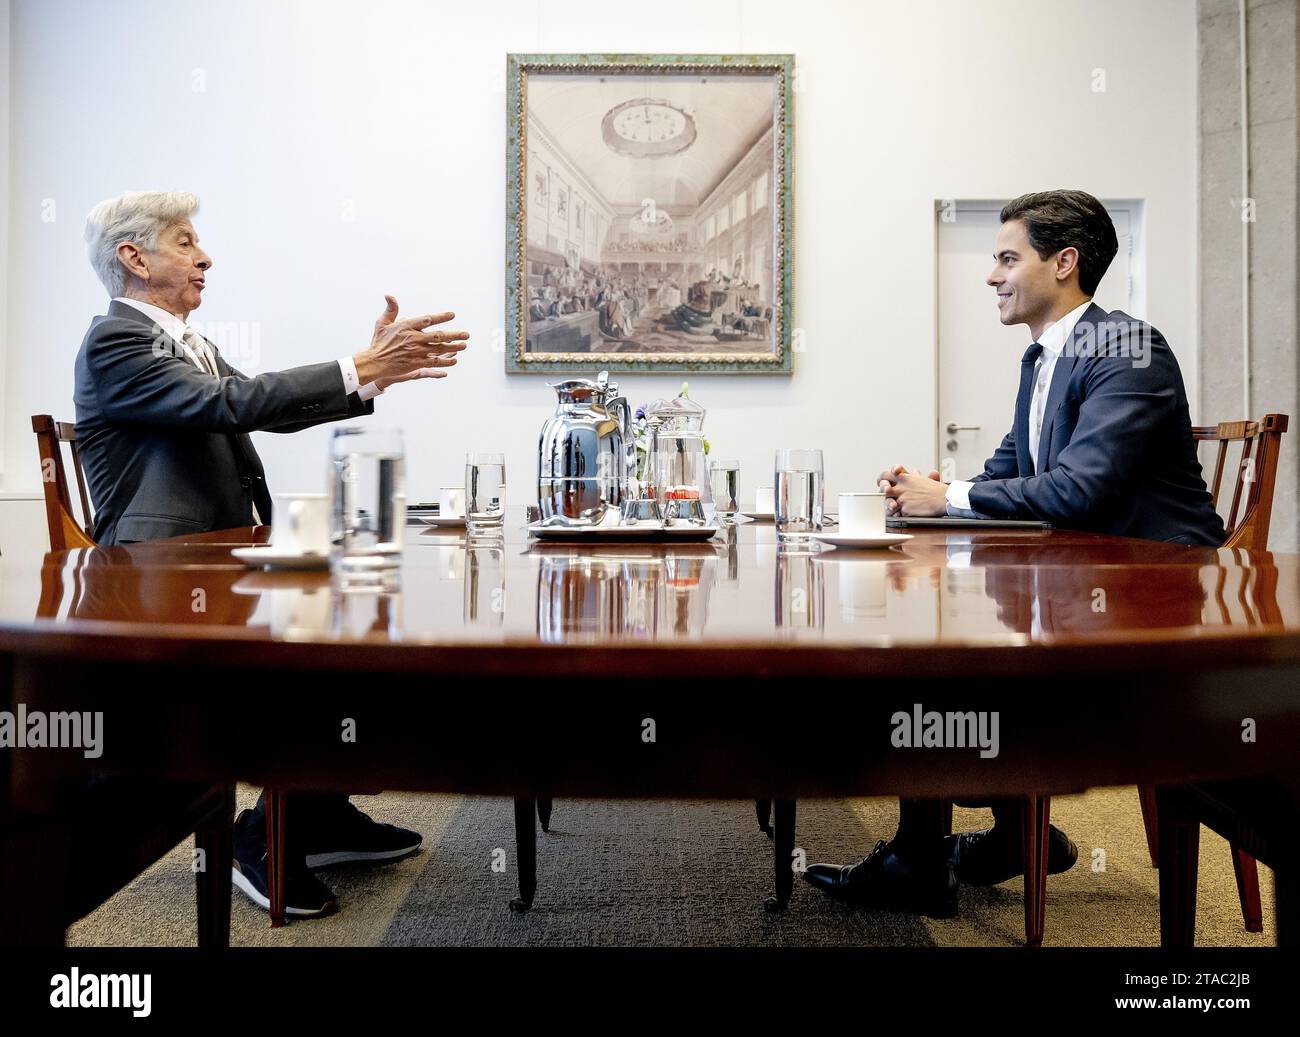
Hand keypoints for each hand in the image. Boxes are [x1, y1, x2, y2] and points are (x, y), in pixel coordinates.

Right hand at [353, 295, 469, 385]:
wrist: (374, 362)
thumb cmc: (379, 341)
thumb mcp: (382, 323)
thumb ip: (391, 309)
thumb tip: (389, 295)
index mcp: (406, 326)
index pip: (427, 319)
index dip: (440, 317)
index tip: (452, 314)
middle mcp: (413, 338)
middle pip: (438, 335)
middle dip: (454, 335)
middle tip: (466, 334)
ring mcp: (416, 351)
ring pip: (439, 348)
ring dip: (453, 347)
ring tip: (464, 345)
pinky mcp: (416, 363)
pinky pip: (434, 361)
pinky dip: (445, 361)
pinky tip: (454, 360)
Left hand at [877, 463, 947, 516]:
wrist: (944, 499)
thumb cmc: (937, 490)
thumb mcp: (923, 479)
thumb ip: (915, 477)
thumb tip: (914, 471)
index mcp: (906, 477)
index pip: (888, 473)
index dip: (883, 477)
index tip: (883, 480)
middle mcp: (902, 487)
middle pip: (884, 488)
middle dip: (882, 491)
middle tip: (885, 494)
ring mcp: (902, 498)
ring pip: (888, 501)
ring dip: (889, 504)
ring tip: (893, 506)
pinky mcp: (905, 508)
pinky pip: (897, 513)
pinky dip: (898, 514)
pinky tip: (901, 514)